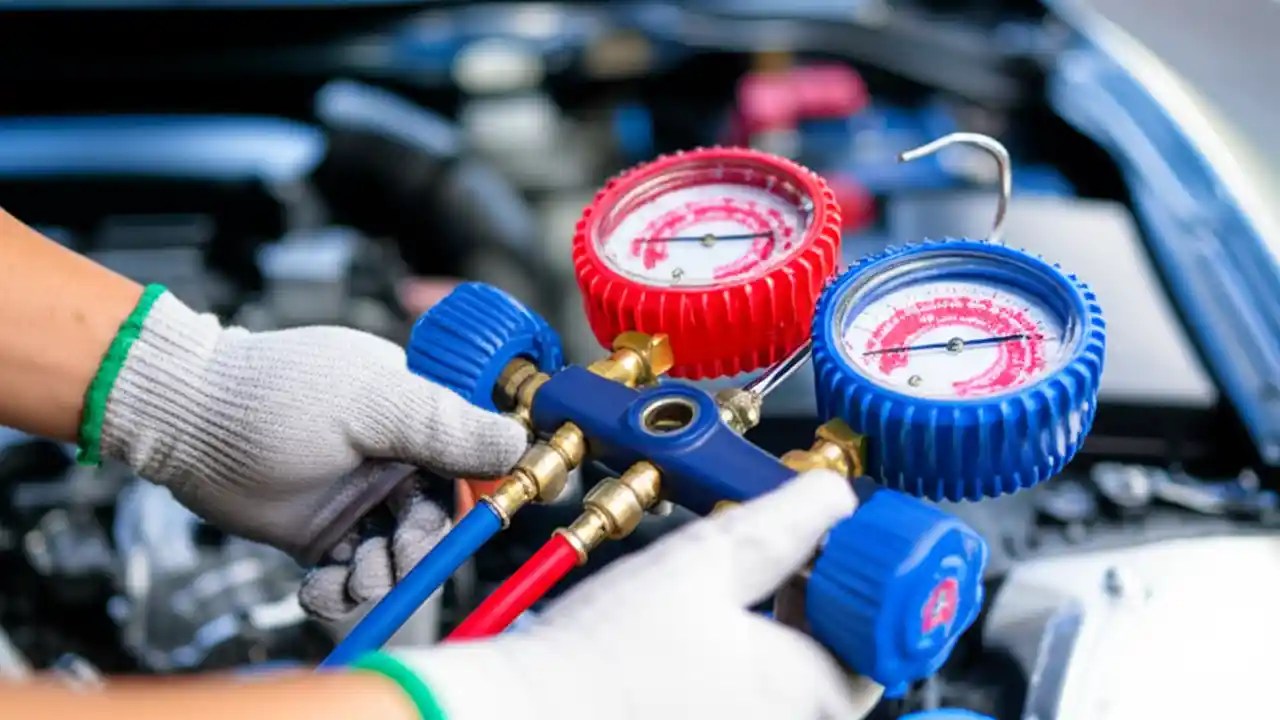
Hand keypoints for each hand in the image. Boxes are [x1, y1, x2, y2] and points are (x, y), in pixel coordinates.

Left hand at [100, 291, 527, 567]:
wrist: (184, 423)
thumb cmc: (272, 396)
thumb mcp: (371, 404)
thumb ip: (444, 427)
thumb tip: (516, 440)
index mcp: (416, 412)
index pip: (472, 458)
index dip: (483, 494)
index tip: (484, 525)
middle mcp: (394, 457)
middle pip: (436, 519)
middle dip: (420, 551)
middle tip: (397, 567)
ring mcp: (359, 498)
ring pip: (396, 553)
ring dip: (380, 576)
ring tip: (350, 581)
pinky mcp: (325, 534)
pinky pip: (351, 572)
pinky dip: (341, 590)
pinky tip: (319, 589)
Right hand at [381, 470, 880, 719]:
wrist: (526, 713)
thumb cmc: (605, 655)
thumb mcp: (705, 558)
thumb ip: (784, 521)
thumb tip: (831, 494)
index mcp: (808, 693)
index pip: (884, 644)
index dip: (872, 587)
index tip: (848, 547)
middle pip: (840, 662)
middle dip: (824, 599)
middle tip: (796, 549)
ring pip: (794, 681)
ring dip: (786, 623)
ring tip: (745, 573)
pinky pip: (753, 700)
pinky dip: (748, 656)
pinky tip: (708, 619)